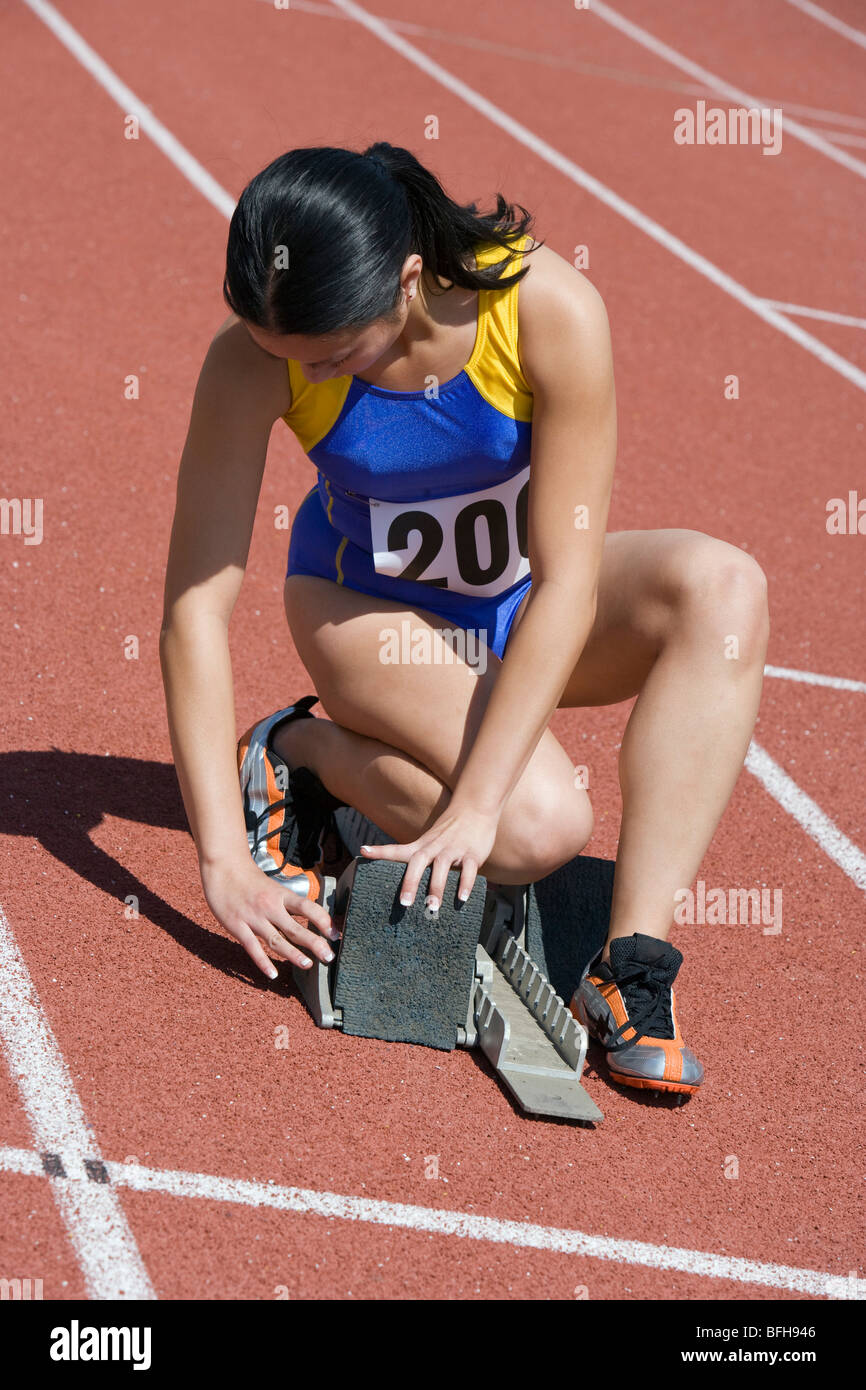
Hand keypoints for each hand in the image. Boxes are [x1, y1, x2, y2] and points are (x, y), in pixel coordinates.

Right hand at [201, 857, 340, 980]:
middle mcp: (270, 907)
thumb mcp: (273, 887)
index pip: (308, 908)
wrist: (223, 866)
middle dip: (315, 944)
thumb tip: (309, 918)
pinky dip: (262, 962)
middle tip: (329, 957)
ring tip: (308, 965)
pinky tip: (272, 974)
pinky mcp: (236, 926)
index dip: (323, 921)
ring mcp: (253, 918)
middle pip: (296, 929)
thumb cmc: (250, 878)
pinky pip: (252, 947)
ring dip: (293, 955)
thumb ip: (288, 903)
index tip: (336, 934)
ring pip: (276, 941)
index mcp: (281, 895)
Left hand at [359, 803, 498, 911]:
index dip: (380, 851)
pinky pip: (468, 869)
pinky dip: (465, 884)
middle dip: (411, 882)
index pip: (398, 849)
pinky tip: (462, 899)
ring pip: (442, 867)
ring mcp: (453, 849)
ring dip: (437, 887)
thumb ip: (418, 858)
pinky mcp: (472, 854)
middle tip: (404, 904)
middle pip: (418, 861)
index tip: (363, 852)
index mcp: (422, 846)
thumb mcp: (430, 841)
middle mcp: (434, 847)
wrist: (475, 808)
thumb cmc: (449, 831)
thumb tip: (403, 882)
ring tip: (432, 907)